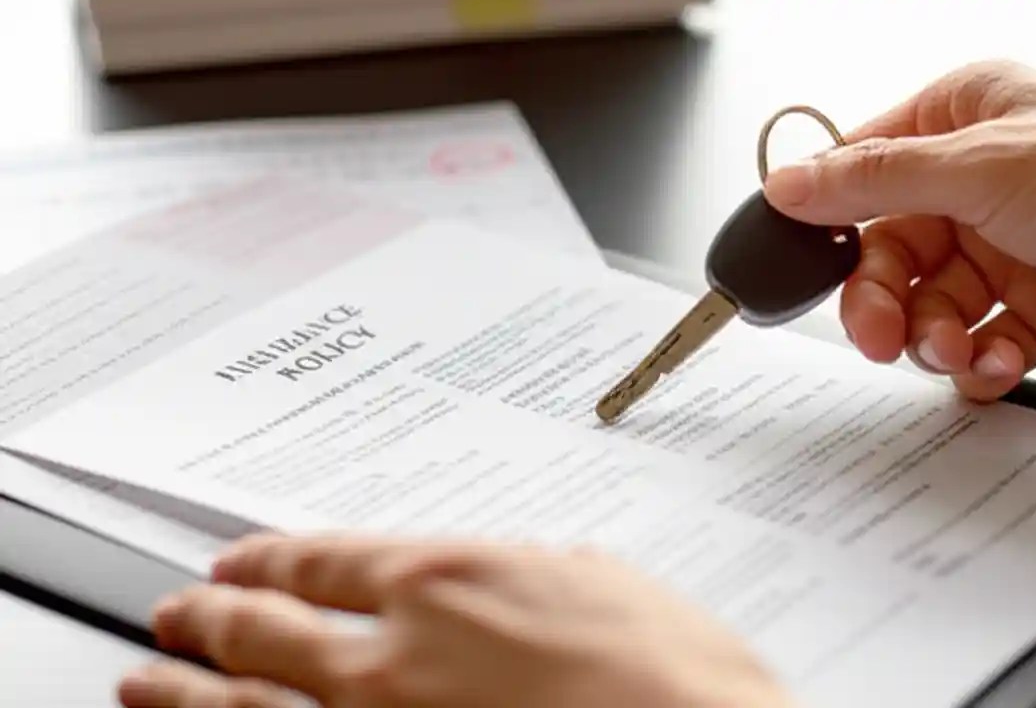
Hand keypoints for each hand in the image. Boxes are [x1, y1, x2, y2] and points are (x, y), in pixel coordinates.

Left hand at [117, 534, 792, 707]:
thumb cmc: (670, 674)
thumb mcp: (601, 584)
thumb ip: (532, 577)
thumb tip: (516, 578)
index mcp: (447, 581)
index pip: (324, 561)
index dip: (268, 561)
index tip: (237, 564)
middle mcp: (391, 657)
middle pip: (264, 631)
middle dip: (208, 621)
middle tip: (174, 614)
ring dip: (184, 695)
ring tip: (146, 682)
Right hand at [764, 59, 1035, 399]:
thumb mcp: (980, 168)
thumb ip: (873, 182)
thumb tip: (789, 184)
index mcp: (959, 124)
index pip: (861, 175)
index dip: (828, 224)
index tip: (804, 267)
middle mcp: (978, 186)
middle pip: (887, 255)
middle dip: (882, 301)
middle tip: (881, 334)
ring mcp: (1009, 250)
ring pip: (928, 308)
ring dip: (934, 337)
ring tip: (961, 345)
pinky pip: (980, 344)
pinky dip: (981, 362)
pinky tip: (1000, 359)